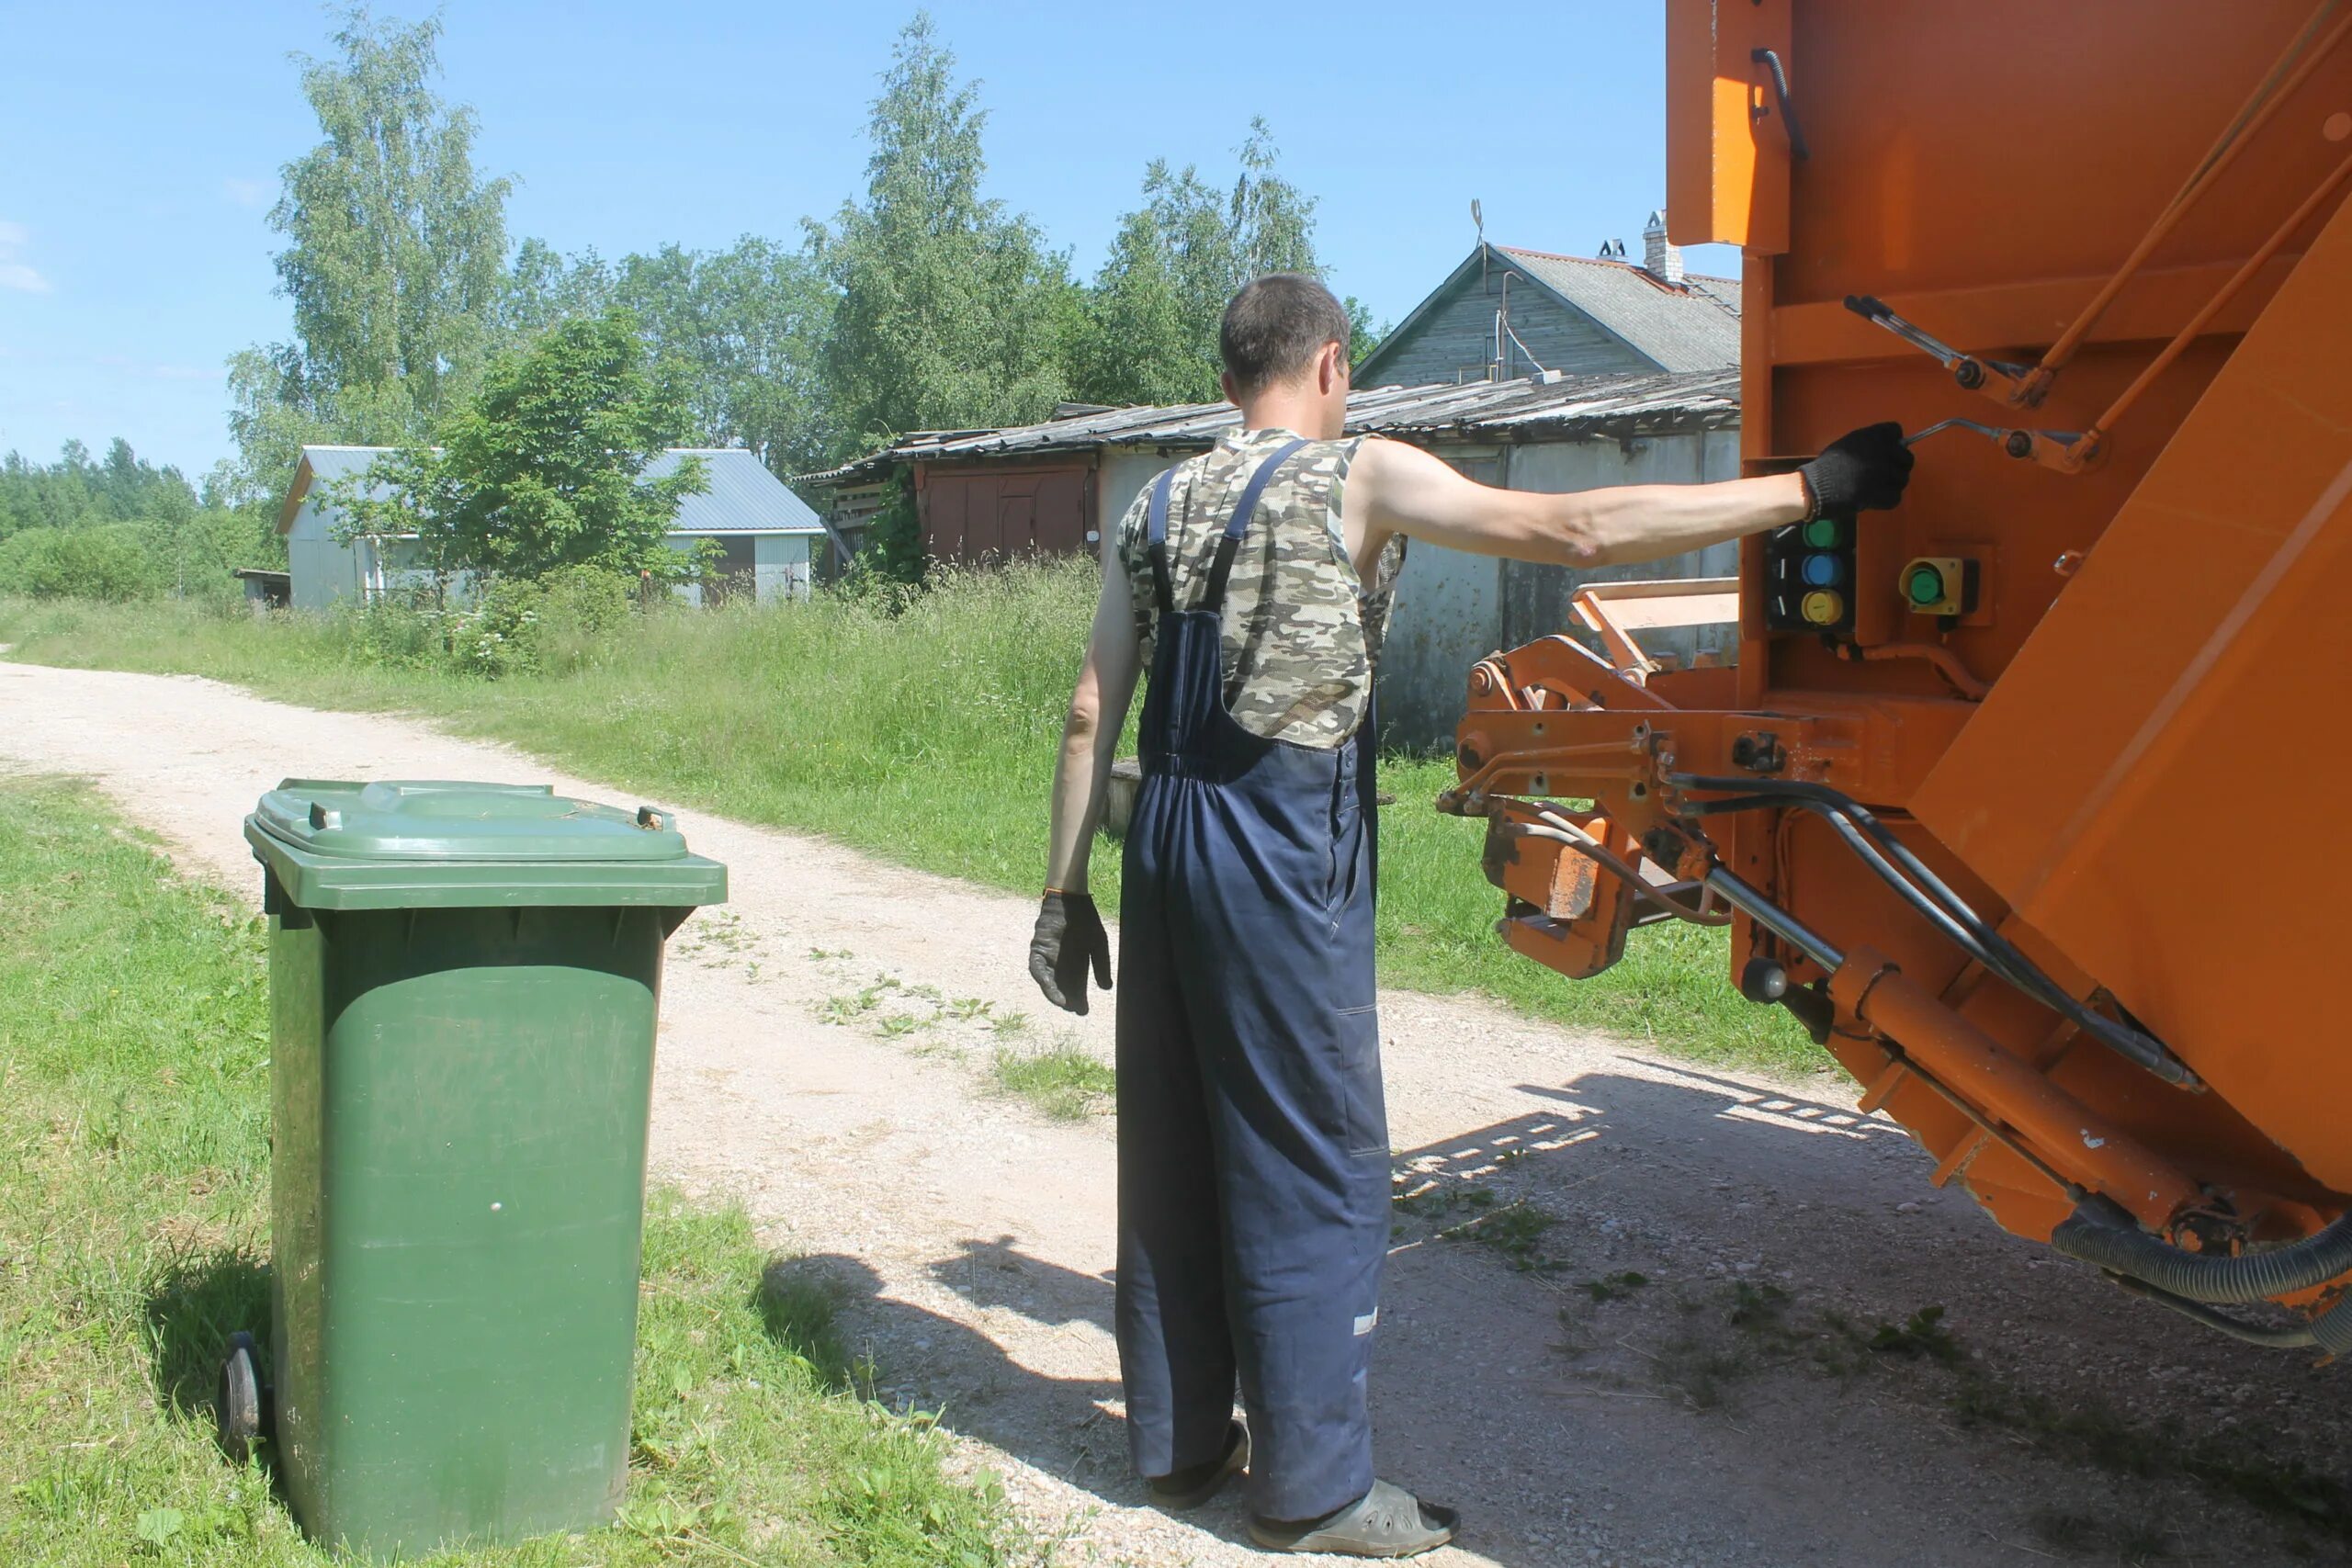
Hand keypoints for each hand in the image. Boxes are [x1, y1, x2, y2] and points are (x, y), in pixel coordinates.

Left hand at [1029, 891, 1111, 1014]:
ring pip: (1048, 980)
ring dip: (1053, 992)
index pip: (1076, 986)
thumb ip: (1100, 966)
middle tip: (1074, 1009)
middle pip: (1062, 986)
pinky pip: (1037, 967)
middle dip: (1067, 999)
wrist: (1071, 902)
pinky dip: (1043, 978)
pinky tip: (1049, 987)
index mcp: (1076, 964)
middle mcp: (1060, 964)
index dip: (1078, 999)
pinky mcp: (1038, 949)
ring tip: (1062, 1003)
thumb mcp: (1098, 945)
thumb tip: (1106, 989)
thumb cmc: (1086, 921)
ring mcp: (1048, 957)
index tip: (1083, 1011)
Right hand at [1800, 422, 1912, 515]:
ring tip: (1877, 488)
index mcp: (1872, 436)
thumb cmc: (1828, 466)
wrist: (1814, 488)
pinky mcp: (1879, 493)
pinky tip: (1875, 498)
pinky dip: (1887, 500)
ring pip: (1903, 480)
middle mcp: (1881, 451)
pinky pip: (1895, 497)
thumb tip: (1890, 448)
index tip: (1887, 451)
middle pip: (1907, 458)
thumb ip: (1869, 443)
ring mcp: (1882, 472)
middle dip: (1898, 467)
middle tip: (1885, 474)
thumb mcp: (1848, 444)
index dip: (1894, 442)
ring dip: (1892, 485)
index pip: (1896, 431)